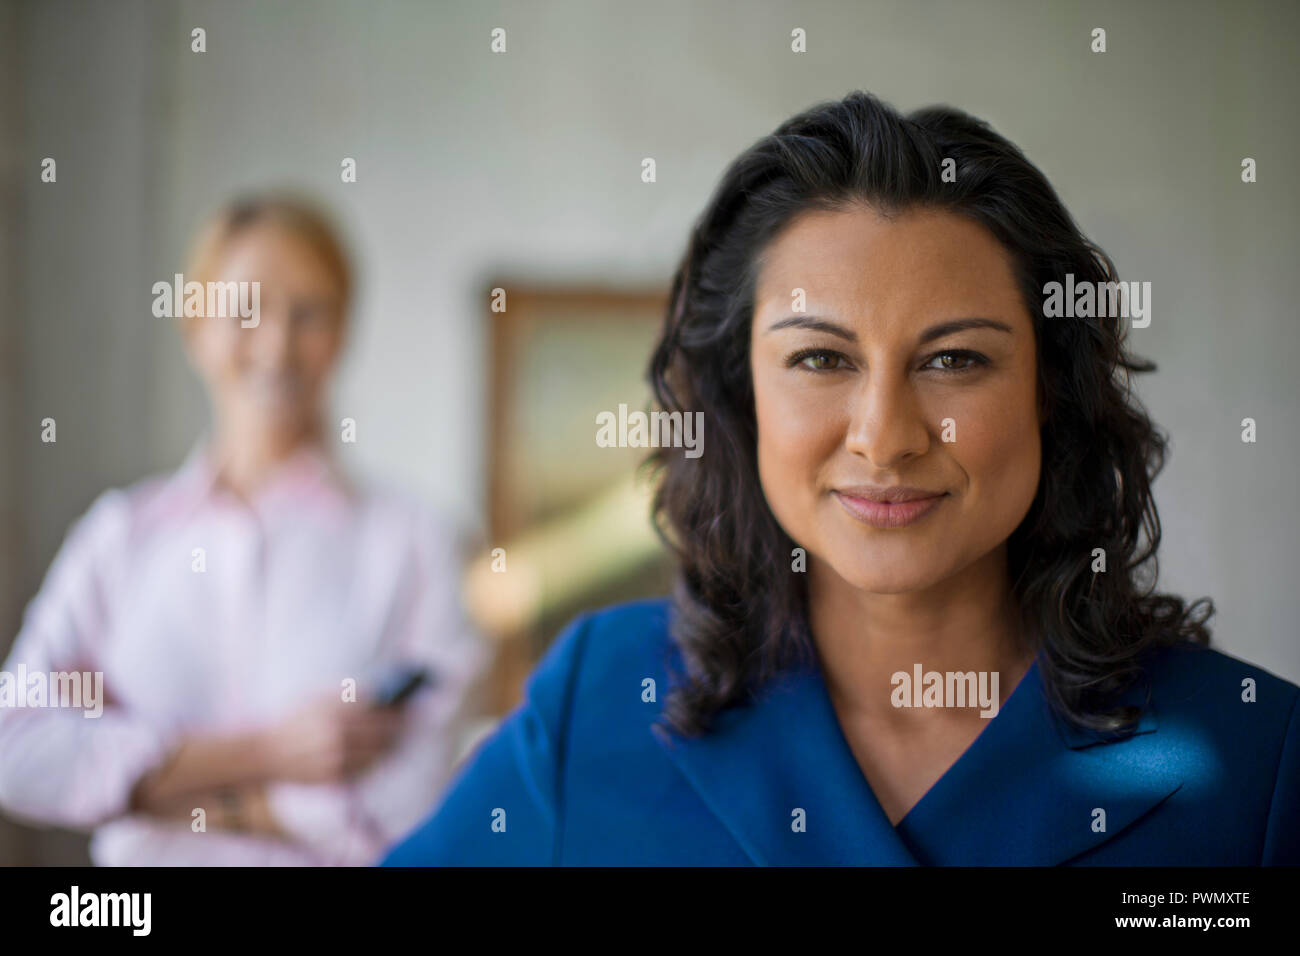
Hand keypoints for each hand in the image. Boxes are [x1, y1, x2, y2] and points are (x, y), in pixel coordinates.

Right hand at [263, 692, 405, 783]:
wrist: (263, 754)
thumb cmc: (292, 721)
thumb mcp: (315, 698)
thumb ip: (345, 695)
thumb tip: (381, 692)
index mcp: (331, 709)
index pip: (377, 706)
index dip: (397, 705)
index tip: (409, 703)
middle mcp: (336, 733)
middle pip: (383, 729)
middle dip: (401, 725)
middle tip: (412, 721)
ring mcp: (335, 757)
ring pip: (378, 751)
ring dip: (393, 744)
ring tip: (401, 737)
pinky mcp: (332, 776)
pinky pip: (365, 768)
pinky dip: (377, 760)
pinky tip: (382, 754)